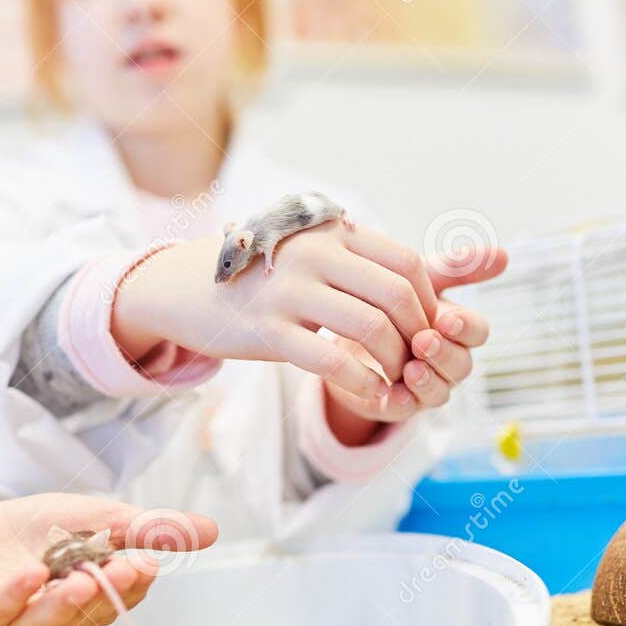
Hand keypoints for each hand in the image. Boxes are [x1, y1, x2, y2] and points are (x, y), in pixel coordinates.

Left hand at [0, 496, 217, 625]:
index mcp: (97, 601)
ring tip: (83, 580)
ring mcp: (23, 623)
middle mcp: (64, 621)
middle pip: (92, 613)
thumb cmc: (45, 530)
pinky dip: (18, 597)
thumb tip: (212, 530)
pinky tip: (31, 577)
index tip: (147, 563)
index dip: (137, 583)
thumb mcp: (102, 518)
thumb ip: (151, 527)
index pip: (125, 598)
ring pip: (50, 623)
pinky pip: (3, 612)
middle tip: (126, 569)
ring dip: (67, 603)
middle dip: (109, 592)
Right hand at [111, 223, 438, 402]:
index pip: (406, 262)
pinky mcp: (267, 329)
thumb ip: (364, 259)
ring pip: (371, 328)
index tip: (428, 330)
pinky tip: (370, 393)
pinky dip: (361, 383)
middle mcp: (314, 253)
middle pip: (396, 295)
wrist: (188, 288)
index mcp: (332, 232)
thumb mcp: (312, 252)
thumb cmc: (262, 276)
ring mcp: (289, 290)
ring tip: (395, 379)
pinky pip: (330, 360)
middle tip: (418, 360)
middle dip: (418, 335)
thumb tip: (437, 268)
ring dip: (395, 362)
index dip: (429, 301)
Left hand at [323, 247, 507, 440]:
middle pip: (462, 365)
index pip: (476, 332)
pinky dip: (402, 402)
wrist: (343, 327)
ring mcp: (423, 386)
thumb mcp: (415, 277)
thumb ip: (454, 268)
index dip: (466, 327)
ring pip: (440, 392)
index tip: (447, 318)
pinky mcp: (394, 404)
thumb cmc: (388, 300)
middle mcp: (446, 361)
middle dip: (445, 354)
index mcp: (455, 330)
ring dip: (428, 381)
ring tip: (411, 369)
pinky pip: (405, 410)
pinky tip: (393, 392)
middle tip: (423, 341)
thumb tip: (503, 255)